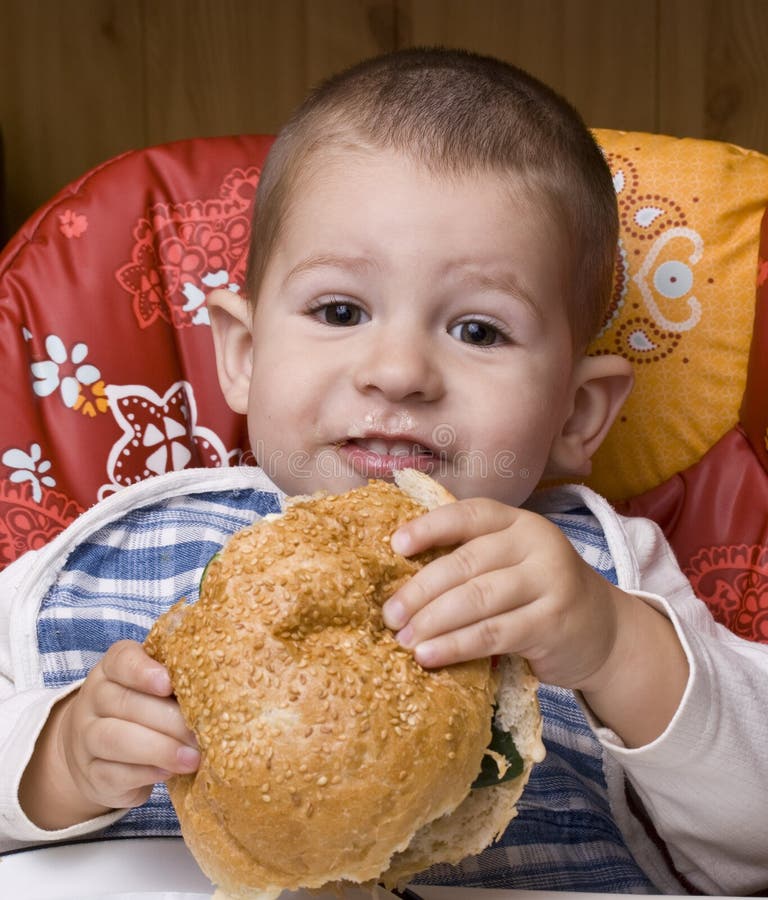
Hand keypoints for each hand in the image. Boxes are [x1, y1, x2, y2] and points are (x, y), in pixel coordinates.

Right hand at [20, 640, 199, 828]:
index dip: (144, 671)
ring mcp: (86, 738)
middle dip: (168, 720)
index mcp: (113, 669)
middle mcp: (94, 698)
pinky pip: (112, 774)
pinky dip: (144, 773)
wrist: (99, 749)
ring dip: (159, 749)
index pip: (122, 660)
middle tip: (201, 732)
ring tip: (193, 758)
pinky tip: (169, 773)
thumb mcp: (156, 687)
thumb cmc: (144, 707)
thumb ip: (179, 680)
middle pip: (125, 704)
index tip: (169, 683)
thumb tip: (223, 688)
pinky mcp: (91, 774)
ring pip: (115, 739)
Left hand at [382, 498, 687, 746]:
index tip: (395, 546)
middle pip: (466, 562)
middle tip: (389, 615)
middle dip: (420, 590)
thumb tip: (400, 580)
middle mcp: (536, 543)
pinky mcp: (553, 622)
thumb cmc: (539, 594)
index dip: (429, 528)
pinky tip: (430, 656)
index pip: (468, 514)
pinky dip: (455, 646)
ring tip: (404, 640)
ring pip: (477, 599)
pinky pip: (493, 634)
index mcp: (518, 522)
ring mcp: (549, 581)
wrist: (604, 631)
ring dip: (432, 622)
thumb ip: (472, 561)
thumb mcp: (513, 563)